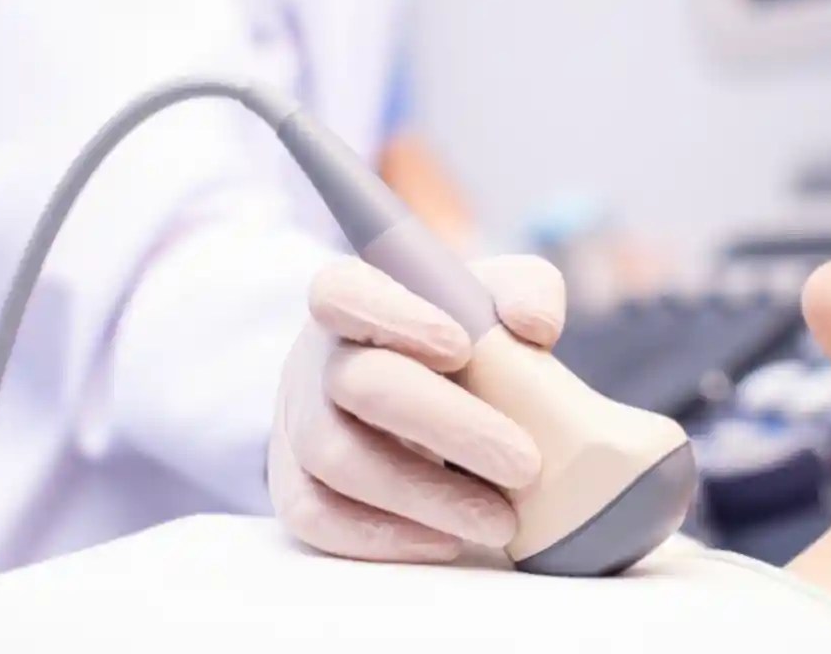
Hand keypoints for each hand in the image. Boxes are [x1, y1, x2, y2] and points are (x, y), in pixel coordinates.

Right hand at [268, 255, 566, 561]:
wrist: (429, 404)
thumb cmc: (460, 342)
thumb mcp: (498, 300)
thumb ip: (527, 290)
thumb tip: (534, 325)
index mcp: (354, 299)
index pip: (344, 291)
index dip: (394, 317)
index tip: (461, 348)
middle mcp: (317, 360)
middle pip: (359, 384)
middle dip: (448, 426)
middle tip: (524, 464)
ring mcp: (299, 426)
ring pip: (337, 459)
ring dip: (425, 496)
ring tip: (499, 520)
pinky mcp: (297, 488)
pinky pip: (318, 518)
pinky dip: (382, 536)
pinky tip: (445, 541)